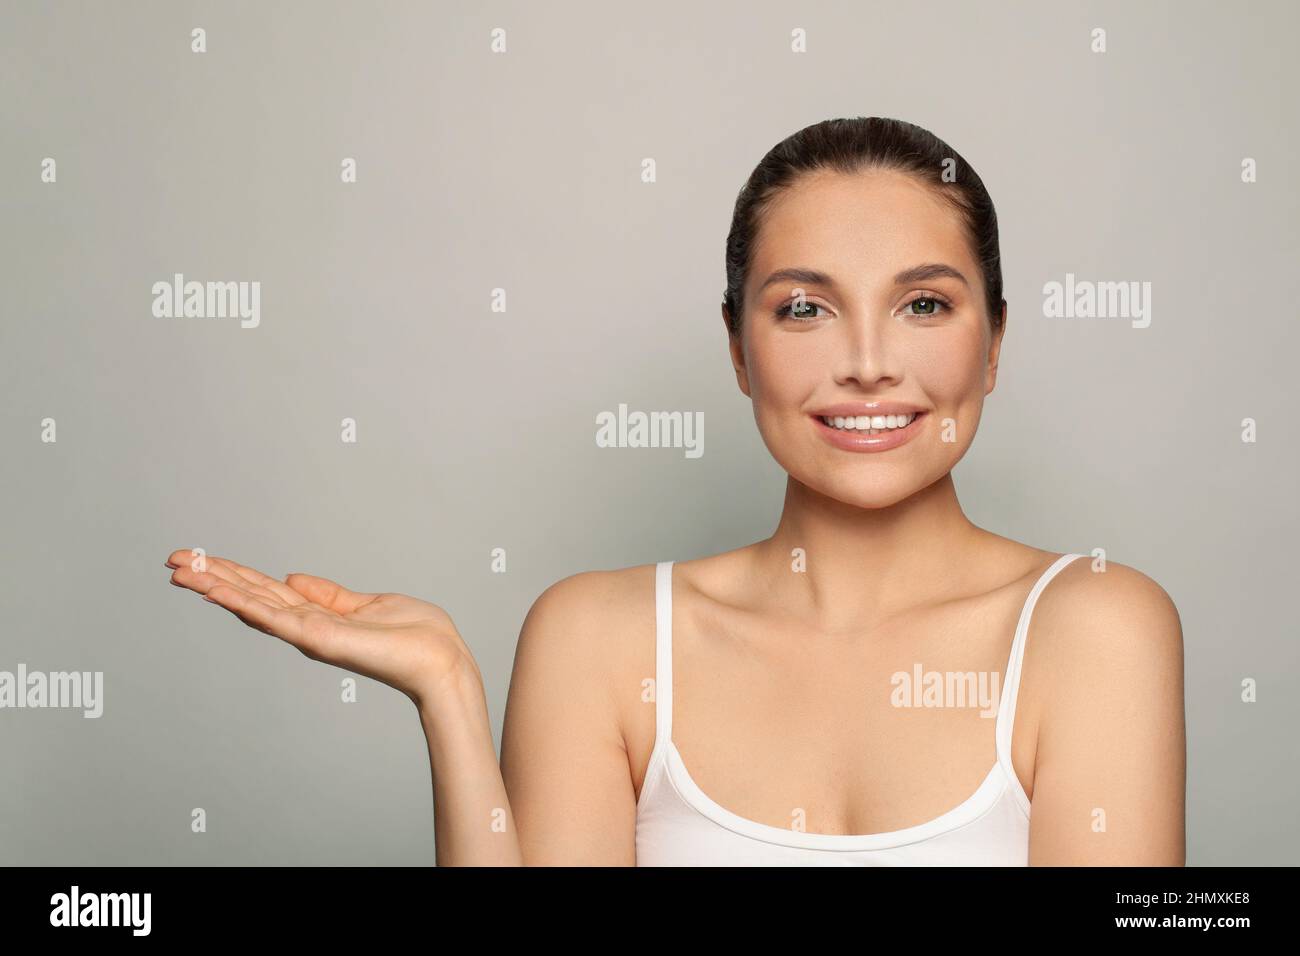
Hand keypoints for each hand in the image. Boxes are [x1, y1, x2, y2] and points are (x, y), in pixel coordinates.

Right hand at [164, 549, 478, 707]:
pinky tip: (219, 590)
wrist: (440, 660)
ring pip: (252, 605)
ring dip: (215, 587)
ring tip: (180, 571)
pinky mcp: (321, 639)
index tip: (198, 559)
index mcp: (316, 615)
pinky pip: (276, 617)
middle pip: (248, 596)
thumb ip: (327, 594)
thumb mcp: (365, 604)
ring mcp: (310, 635)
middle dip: (210, 578)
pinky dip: (245, 602)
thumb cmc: (414, 636)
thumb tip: (292, 577)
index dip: (231, 575)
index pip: (264, 591)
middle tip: (170, 561)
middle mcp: (306, 627)